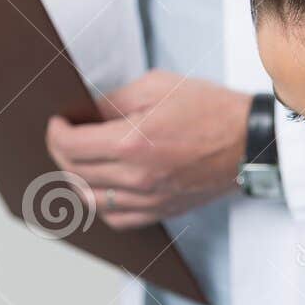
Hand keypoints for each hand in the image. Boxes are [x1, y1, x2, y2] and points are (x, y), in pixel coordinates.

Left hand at [45, 70, 250, 228]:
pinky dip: (100, 204)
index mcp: (132, 143)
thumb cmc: (210, 109)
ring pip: (90, 199)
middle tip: (63, 136)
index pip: (70, 146)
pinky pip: (116, 218)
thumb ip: (114, 100)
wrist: (250, 142)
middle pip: (75, 172)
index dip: (55, 133)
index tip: (57, 122)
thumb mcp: (157, 86)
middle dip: (60, 152)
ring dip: (75, 179)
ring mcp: (148, 199)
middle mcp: (136, 177)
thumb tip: (85, 113)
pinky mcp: (161, 210)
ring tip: (77, 161)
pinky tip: (100, 188)